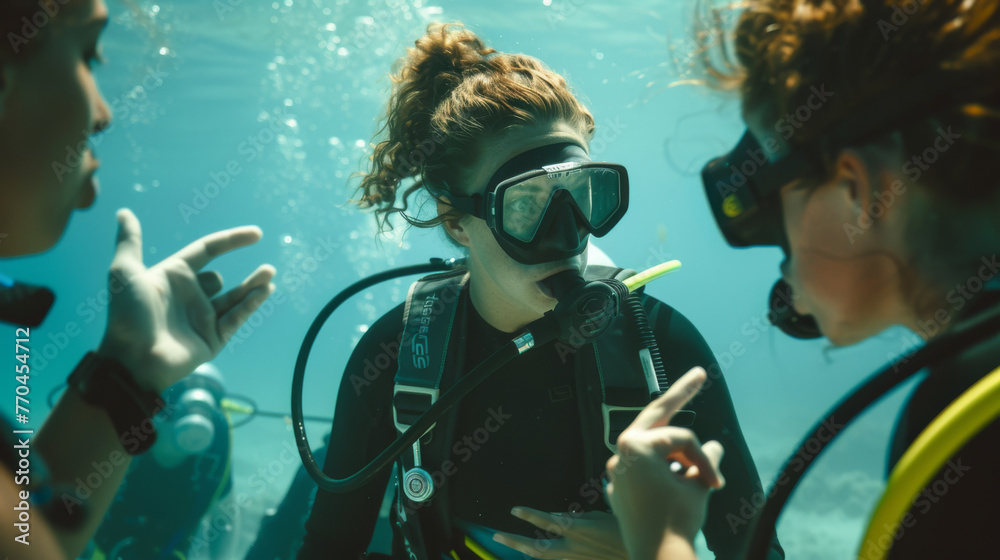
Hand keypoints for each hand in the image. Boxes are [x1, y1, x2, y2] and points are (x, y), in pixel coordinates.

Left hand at [96, 208, 274, 392]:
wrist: (132, 360)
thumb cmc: (126, 315)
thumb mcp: (124, 272)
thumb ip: (130, 241)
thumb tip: (124, 212)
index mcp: (173, 276)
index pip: (208, 250)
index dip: (232, 240)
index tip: (257, 234)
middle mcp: (189, 295)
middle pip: (220, 278)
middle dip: (242, 273)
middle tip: (264, 270)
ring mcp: (202, 317)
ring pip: (235, 297)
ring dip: (254, 285)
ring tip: (270, 274)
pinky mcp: (212, 338)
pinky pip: (236, 317)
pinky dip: (251, 304)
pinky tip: (265, 291)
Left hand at [492, 507, 626, 559]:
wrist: (639, 553)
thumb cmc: (624, 532)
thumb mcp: (601, 517)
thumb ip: (578, 517)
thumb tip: (559, 517)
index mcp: (579, 529)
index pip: (547, 520)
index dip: (529, 514)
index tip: (515, 510)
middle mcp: (573, 547)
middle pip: (537, 547)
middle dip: (515, 541)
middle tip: (498, 536)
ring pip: (544, 558)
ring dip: (526, 550)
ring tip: (512, 544)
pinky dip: (547, 558)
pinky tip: (537, 554)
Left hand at [605, 367, 724, 558]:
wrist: (657, 558)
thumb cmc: (675, 520)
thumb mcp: (698, 485)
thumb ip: (706, 459)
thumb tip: (714, 447)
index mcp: (634, 444)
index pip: (681, 438)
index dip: (702, 458)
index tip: (716, 483)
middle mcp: (620, 453)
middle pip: (656, 417)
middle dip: (679, 396)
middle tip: (697, 374)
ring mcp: (617, 472)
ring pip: (655, 452)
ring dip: (676, 457)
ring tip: (697, 475)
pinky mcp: (620, 490)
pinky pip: (646, 473)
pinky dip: (663, 473)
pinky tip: (678, 480)